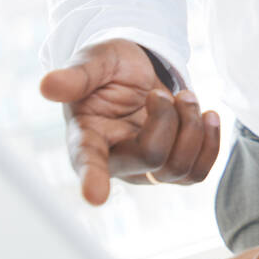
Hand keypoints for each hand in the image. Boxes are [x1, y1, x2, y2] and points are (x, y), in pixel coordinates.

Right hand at [39, 38, 219, 204]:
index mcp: (86, 138)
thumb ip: (76, 76)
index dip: (91, 179)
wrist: (135, 71)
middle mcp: (115, 160)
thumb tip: (47, 86)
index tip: (95, 196)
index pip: (87, 162)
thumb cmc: (108, 70)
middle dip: (169, 118)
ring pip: (180, 169)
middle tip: (160, 93)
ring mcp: (145, 169)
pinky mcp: (171, 167)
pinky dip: (211, 143)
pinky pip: (198, 173)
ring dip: (194, 127)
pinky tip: (208, 115)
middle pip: (153, 158)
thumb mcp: (93, 62)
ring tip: (186, 98)